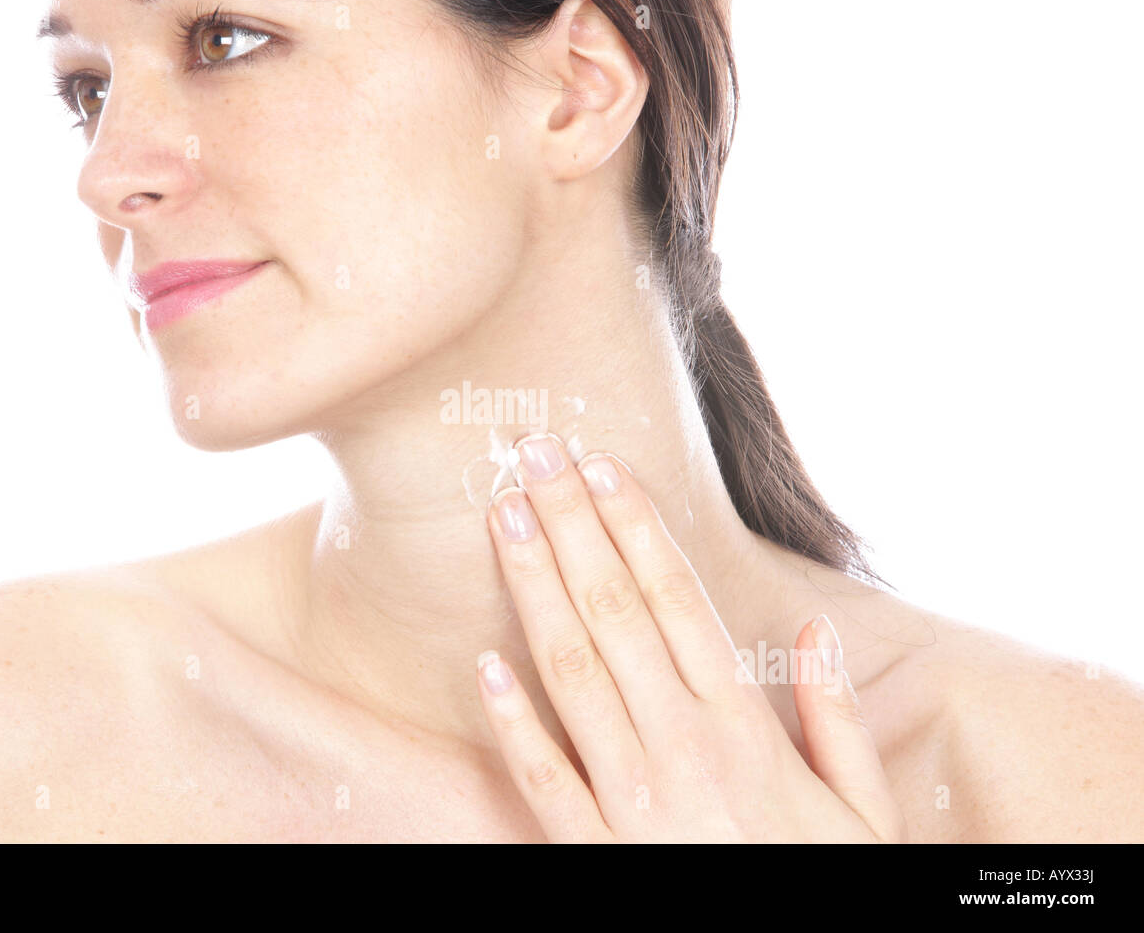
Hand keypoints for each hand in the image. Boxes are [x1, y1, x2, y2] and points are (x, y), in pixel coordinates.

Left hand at [476, 432, 906, 842]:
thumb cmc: (825, 890)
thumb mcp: (864, 812)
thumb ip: (836, 718)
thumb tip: (811, 633)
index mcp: (744, 731)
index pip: (676, 601)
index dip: (634, 527)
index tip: (601, 467)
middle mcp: (681, 750)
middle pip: (613, 613)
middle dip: (570, 527)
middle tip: (532, 455)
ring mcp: (630, 803)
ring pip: (571, 673)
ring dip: (533, 589)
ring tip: (503, 519)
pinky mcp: (591, 854)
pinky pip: (541, 780)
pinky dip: (510, 722)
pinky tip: (481, 664)